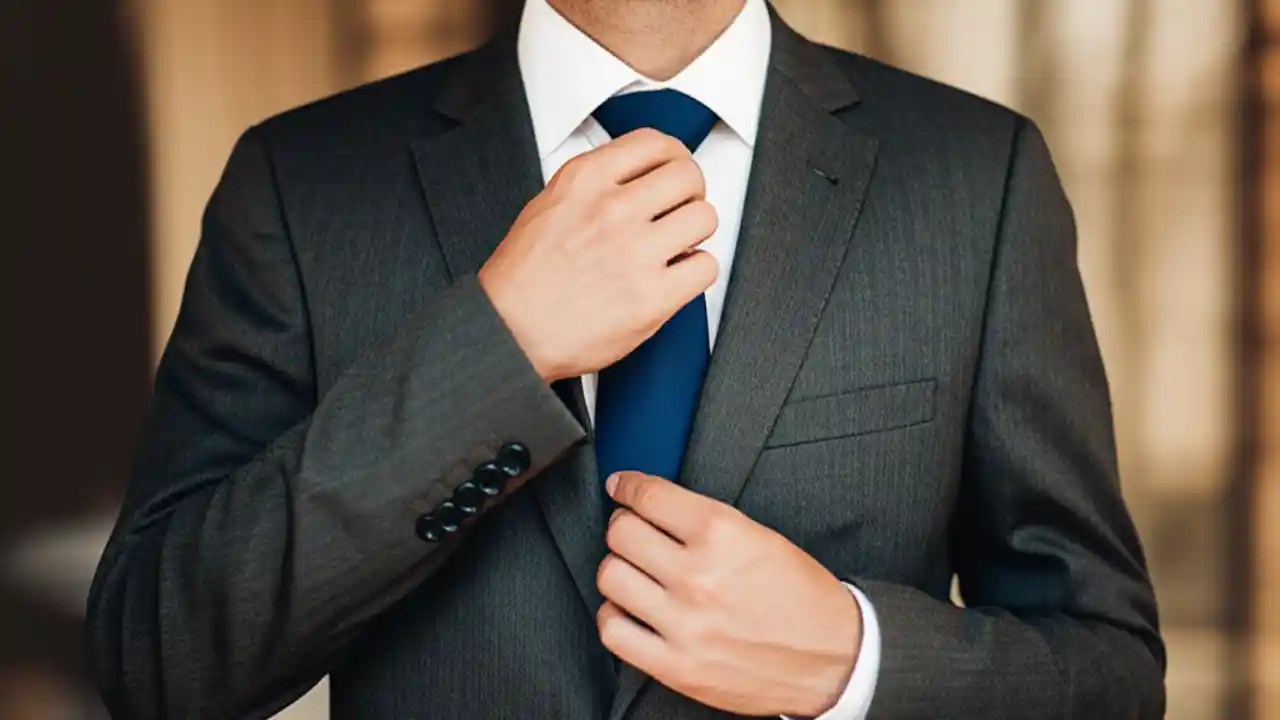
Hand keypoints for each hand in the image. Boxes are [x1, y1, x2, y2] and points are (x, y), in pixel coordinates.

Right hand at [478, 128, 718, 381]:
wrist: (510, 332)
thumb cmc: (523, 278)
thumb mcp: (547, 205)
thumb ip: (594, 184)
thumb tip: (636, 177)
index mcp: (586, 180)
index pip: (655, 143)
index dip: (674, 157)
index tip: (675, 170)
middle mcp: (613, 210)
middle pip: (688, 175)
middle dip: (690, 192)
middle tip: (681, 209)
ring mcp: (635, 253)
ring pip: (704, 217)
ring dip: (695, 231)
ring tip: (677, 245)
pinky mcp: (652, 297)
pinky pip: (706, 266)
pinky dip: (696, 270)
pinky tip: (676, 276)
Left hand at [597, 472, 861, 717]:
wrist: (835, 658)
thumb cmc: (801, 594)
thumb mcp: (760, 536)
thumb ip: (705, 520)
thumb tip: (651, 503)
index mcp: (723, 534)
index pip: (648, 496)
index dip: (627, 486)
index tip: (620, 486)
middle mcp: (698, 576)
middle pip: (621, 533)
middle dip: (624, 525)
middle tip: (633, 530)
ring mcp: (684, 623)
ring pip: (611, 577)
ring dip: (619, 569)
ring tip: (634, 571)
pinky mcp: (676, 665)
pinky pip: (613, 631)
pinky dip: (614, 615)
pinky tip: (630, 609)